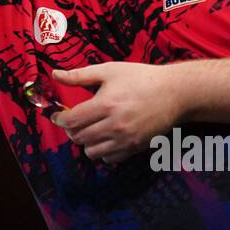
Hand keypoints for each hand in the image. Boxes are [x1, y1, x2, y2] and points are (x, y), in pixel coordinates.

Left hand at [48, 62, 187, 163]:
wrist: (174, 93)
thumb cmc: (140, 78)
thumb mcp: (109, 70)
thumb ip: (80, 75)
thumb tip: (54, 75)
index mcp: (105, 104)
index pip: (72, 121)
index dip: (60, 119)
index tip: (58, 115)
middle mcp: (114, 125)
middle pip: (79, 138)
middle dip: (72, 130)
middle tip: (75, 120)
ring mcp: (125, 139)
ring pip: (91, 152)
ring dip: (86, 142)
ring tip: (90, 129)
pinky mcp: (135, 148)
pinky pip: (109, 159)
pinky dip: (103, 151)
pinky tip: (105, 137)